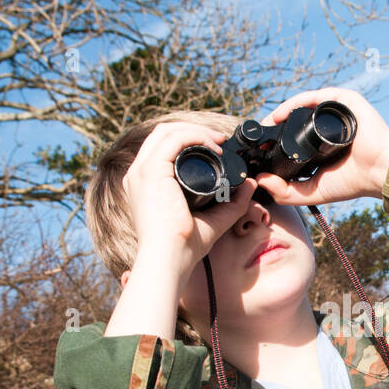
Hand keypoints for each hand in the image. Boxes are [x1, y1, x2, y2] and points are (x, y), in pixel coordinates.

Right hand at [122, 121, 259, 274]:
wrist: (170, 257)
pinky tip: (213, 145)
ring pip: (167, 131)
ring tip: (218, 140)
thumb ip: (232, 203)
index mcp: (146, 184)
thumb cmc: (184, 246)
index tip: (216, 146)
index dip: (188, 139)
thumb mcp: (213, 219)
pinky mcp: (150, 171)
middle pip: (163, 134)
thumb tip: (250, 184)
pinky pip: (173, 140)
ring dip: (196, 130)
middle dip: (194, 130)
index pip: (162, 148)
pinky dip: (194, 136)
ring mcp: (142, 171)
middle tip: (220, 139)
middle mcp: (138, 174)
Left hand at [252, 87, 388, 205]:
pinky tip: (281, 114)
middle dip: (274, 125)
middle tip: (257, 137)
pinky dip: (295, 103)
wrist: (380, 171)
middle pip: (295, 119)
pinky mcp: (343, 100)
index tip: (257, 149)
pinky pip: (314, 97)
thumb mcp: (313, 191)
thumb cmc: (352, 182)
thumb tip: (260, 180)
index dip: (273, 141)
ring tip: (265, 125)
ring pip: (302, 106)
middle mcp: (326, 125)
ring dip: (280, 113)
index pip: (293, 136)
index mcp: (320, 144)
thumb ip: (286, 191)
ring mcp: (335, 112)